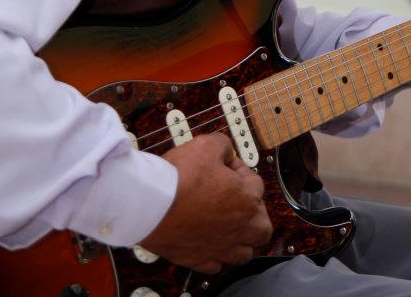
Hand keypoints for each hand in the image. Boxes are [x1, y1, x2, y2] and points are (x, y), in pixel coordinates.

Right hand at [139, 132, 272, 272]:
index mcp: (246, 200)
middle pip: (262, 227)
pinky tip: (208, 241)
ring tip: (228, 224)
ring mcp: (219, 247)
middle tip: (238, 198)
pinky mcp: (198, 259)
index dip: (239, 170)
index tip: (226, 166)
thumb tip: (225, 151)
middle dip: (254, 211)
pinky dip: (216, 255)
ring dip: (241, 239)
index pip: (256, 184)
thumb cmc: (178, 177)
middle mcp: (238, 228)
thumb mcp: (206, 145)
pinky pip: (216, 265)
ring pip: (244, 253)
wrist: (148, 203)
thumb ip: (223, 145)